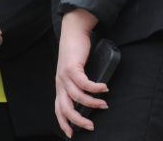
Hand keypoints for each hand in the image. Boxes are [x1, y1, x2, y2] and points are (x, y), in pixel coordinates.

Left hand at [55, 9, 106, 138]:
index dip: (64, 123)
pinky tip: (104, 89)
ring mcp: (64, 75)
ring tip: (104, 104)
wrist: (72, 31)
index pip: (58, 109)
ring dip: (92, 103)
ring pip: (77, 97)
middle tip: (91, 126)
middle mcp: (60, 82)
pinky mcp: (72, 67)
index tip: (71, 134)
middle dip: (78, 120)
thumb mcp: (74, 71)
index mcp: (60, 85)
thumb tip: (90, 99)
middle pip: (66, 108)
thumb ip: (77, 84)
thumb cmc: (75, 51)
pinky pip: (84, 83)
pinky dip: (95, 88)